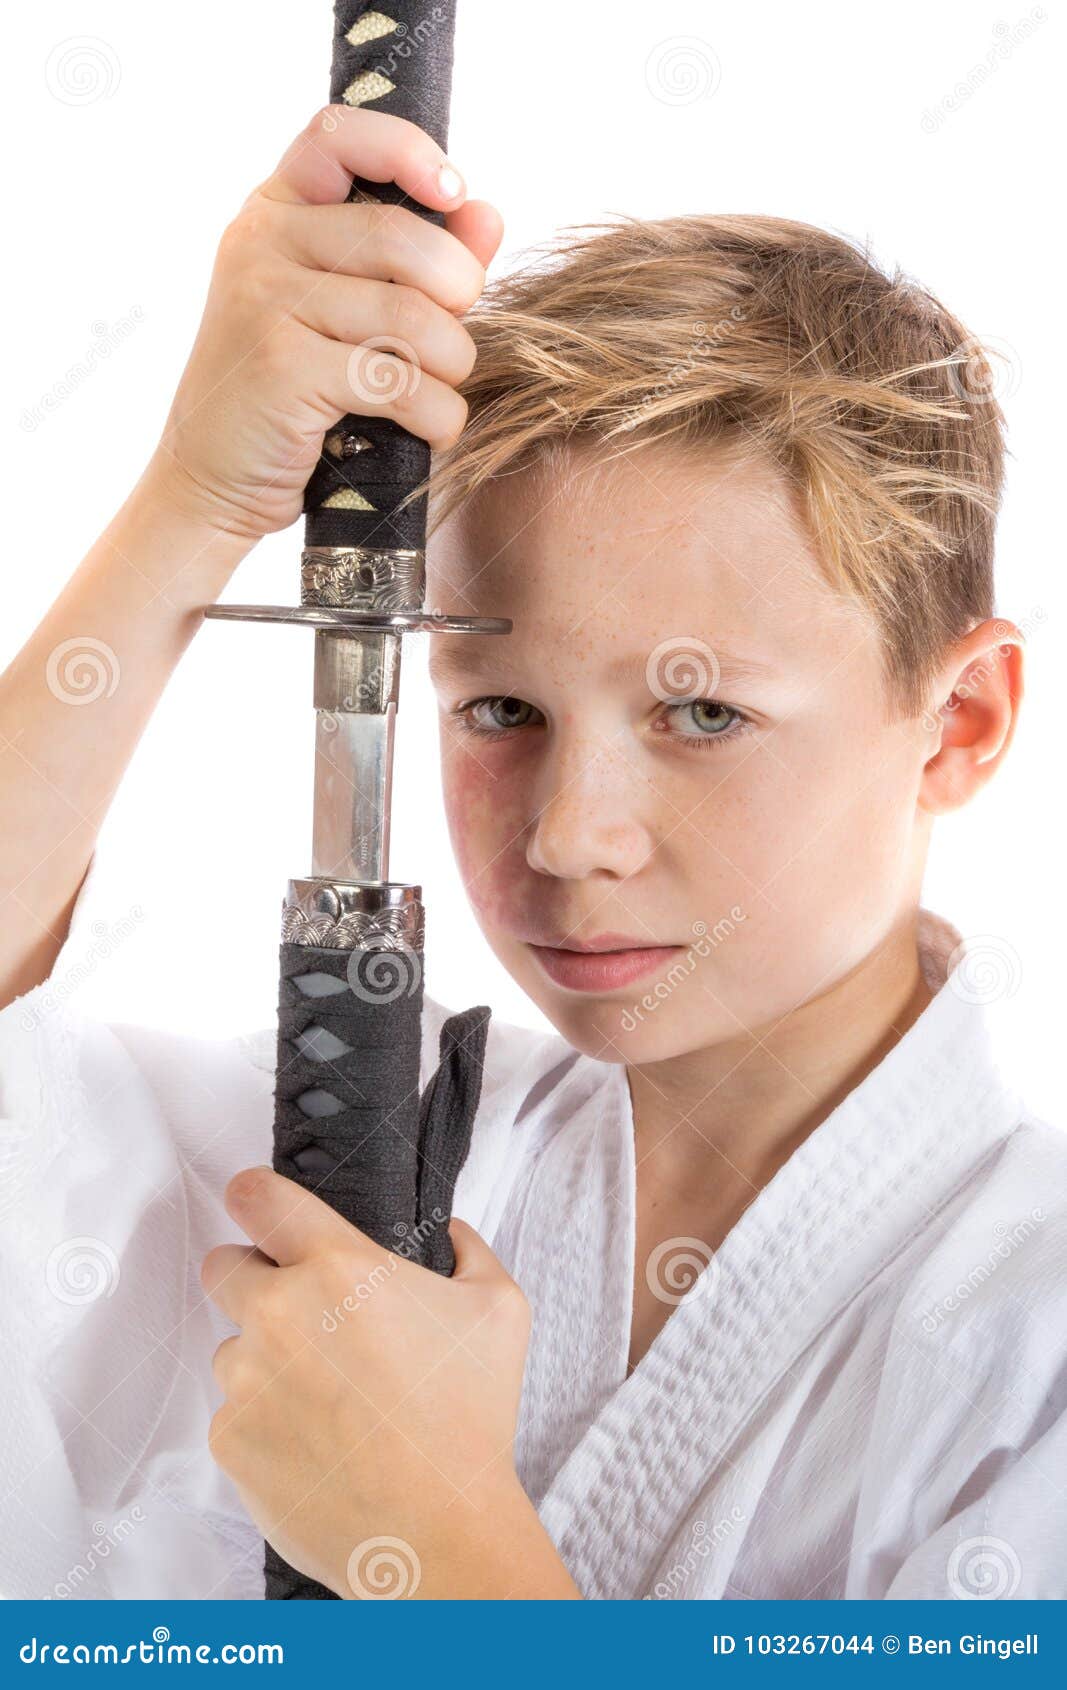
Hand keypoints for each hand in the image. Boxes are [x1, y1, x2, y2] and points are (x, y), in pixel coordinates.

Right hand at [148, 106, 504, 541]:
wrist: (215, 480)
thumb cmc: (292, 396)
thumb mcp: (348, 315)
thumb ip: (415, 261)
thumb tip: (485, 214)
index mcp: (276, 211)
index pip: (340, 135)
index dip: (408, 151)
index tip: (453, 192)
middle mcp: (262, 243)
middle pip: (400, 236)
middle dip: (458, 292)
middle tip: (456, 339)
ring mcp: (265, 302)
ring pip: (411, 316)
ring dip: (454, 364)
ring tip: (443, 390)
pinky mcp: (283, 368)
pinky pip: (400, 383)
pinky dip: (439, 415)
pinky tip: (432, 429)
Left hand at [201, 1167, 577, 1598]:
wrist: (438, 1531)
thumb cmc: (470, 1418)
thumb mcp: (499, 1309)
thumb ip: (469, 1250)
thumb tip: (452, 1233)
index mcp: (338, 1266)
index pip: (257, 1198)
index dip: (254, 1197)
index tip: (260, 1210)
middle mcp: (278, 1313)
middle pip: (224, 1267)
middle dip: (254, 1281)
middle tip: (304, 1317)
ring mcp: (246, 1379)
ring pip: (232, 1349)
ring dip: (264, 1361)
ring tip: (328, 1400)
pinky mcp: (230, 1440)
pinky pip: (233, 1414)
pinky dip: (265, 1424)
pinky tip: (318, 1445)